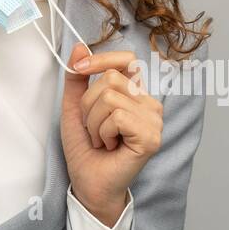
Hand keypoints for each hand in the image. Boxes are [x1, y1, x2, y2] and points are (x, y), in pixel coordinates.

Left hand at [60, 42, 163, 223]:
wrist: (88, 183)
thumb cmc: (85, 148)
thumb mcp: (75, 106)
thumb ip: (77, 78)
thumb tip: (79, 46)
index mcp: (135, 94)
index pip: (127, 60)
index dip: (101, 59)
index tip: (78, 69)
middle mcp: (149, 104)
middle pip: (109, 79)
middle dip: (88, 105)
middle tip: (94, 128)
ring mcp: (154, 120)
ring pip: (109, 97)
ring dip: (93, 122)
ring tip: (101, 140)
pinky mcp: (151, 137)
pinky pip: (116, 117)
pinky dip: (102, 133)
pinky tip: (109, 147)